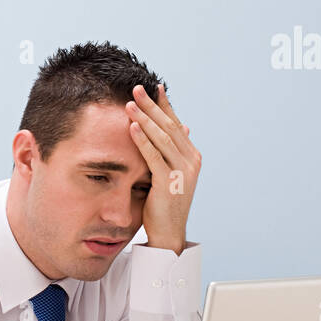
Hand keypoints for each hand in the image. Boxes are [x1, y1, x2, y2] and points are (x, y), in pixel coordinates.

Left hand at [124, 83, 200, 253]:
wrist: (168, 233)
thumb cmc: (164, 204)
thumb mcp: (169, 173)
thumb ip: (170, 152)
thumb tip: (180, 128)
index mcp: (191, 156)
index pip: (176, 124)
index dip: (164, 105)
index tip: (154, 87)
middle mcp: (190, 160)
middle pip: (169, 126)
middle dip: (152, 105)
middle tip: (136, 88)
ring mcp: (182, 171)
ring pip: (162, 137)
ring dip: (145, 118)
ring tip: (129, 103)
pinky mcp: (168, 182)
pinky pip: (153, 156)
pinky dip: (142, 139)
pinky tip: (132, 126)